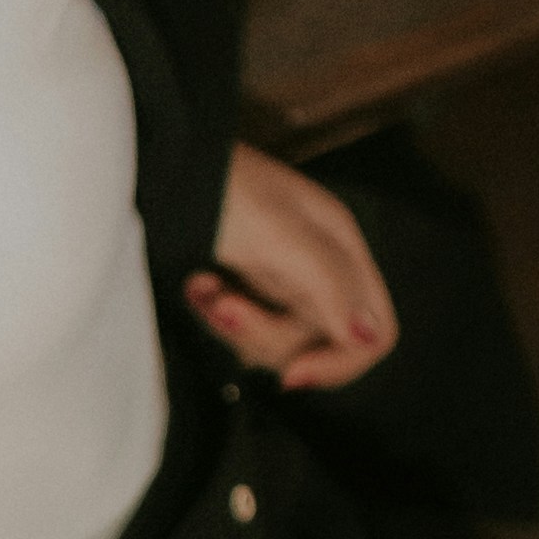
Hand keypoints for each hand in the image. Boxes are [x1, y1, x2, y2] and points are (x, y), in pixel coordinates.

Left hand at [185, 144, 398, 394]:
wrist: (163, 165)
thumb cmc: (224, 188)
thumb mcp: (279, 236)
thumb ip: (330, 285)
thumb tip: (368, 337)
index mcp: (343, 251)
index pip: (376, 333)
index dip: (340, 363)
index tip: (292, 373)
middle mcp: (321, 269)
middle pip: (319, 346)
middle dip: (267, 337)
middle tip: (225, 306)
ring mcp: (284, 279)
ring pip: (277, 345)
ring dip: (235, 326)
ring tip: (204, 290)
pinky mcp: (249, 286)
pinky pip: (244, 329)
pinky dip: (217, 314)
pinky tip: (198, 286)